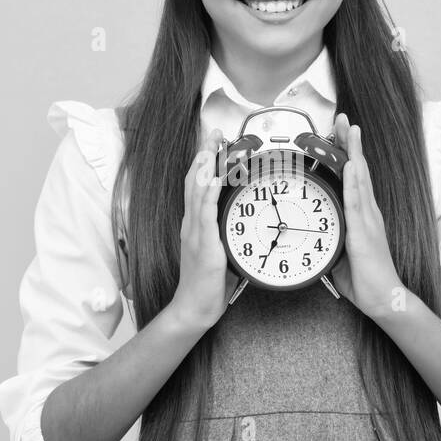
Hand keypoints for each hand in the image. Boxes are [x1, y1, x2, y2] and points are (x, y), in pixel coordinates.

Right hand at [169, 128, 240, 330]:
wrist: (194, 308)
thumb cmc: (209, 286)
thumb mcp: (223, 255)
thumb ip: (231, 238)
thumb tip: (249, 227)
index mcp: (195, 225)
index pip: (198, 187)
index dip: (204, 164)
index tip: (213, 145)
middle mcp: (192, 224)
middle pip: (194, 180)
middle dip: (204, 154)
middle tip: (214, 133)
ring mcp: (194, 231)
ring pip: (197, 190)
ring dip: (206, 165)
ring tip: (213, 144)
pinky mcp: (202, 242)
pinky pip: (204, 211)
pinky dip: (207, 191)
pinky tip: (212, 176)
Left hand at [329, 113, 404, 320]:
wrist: (384, 298)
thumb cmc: (365, 279)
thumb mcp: (341, 253)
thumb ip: (331, 237)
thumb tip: (316, 230)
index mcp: (363, 215)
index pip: (355, 178)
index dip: (349, 154)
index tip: (342, 133)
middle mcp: (369, 212)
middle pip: (360, 171)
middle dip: (352, 144)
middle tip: (344, 119)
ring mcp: (369, 220)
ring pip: (360, 180)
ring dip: (354, 153)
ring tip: (350, 130)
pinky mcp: (365, 232)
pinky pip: (357, 203)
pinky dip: (355, 182)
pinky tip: (353, 166)